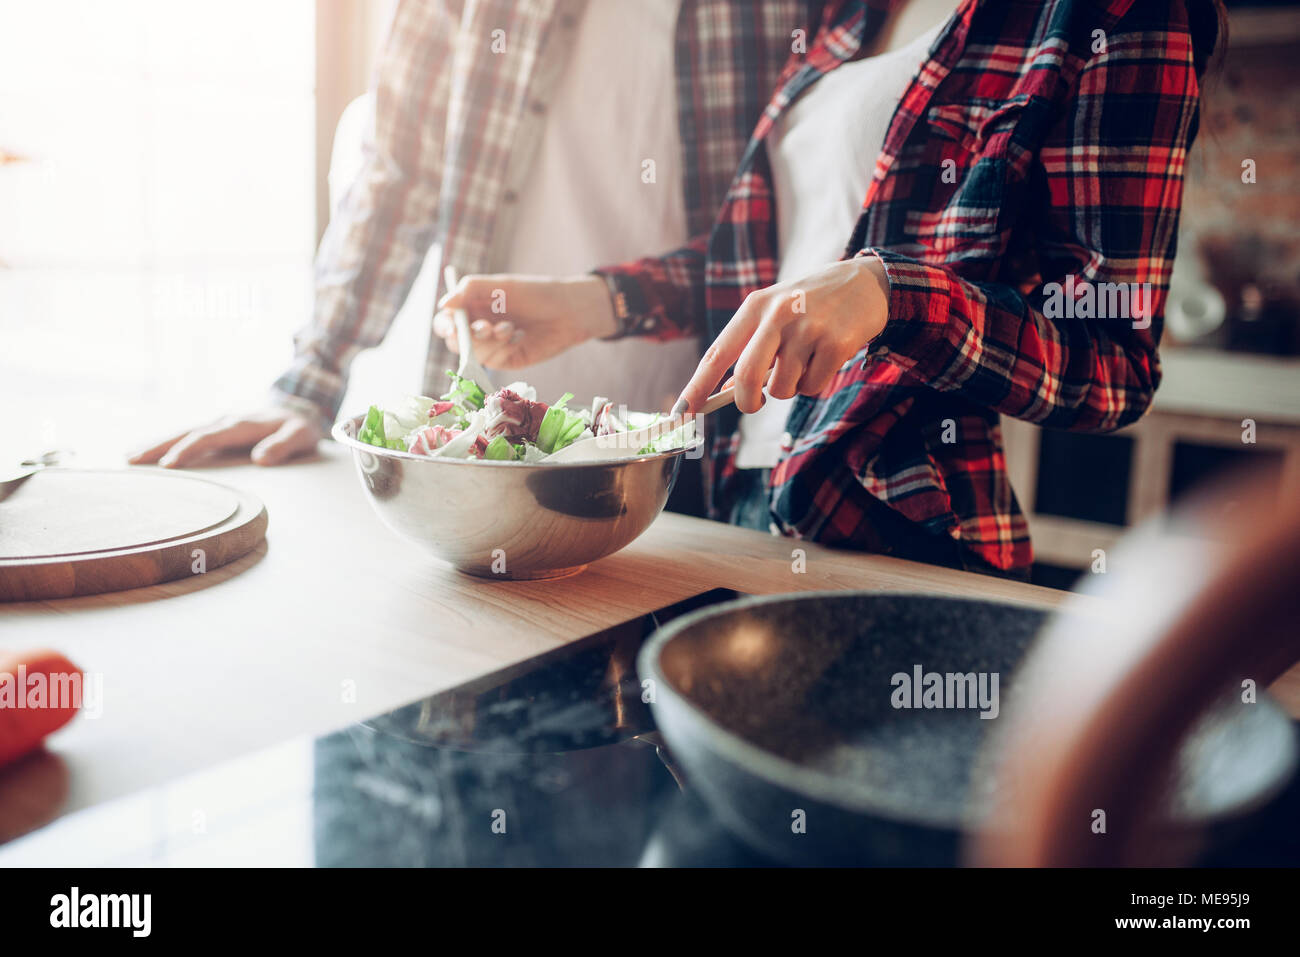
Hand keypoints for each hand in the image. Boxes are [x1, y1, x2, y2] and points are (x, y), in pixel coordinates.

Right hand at [128, 407, 321, 467]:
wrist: (300, 406)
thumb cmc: (301, 426)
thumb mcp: (301, 435)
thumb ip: (283, 446)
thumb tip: (260, 459)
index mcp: (242, 424)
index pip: (209, 437)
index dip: (189, 450)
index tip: (169, 465)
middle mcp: (225, 421)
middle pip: (187, 432)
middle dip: (159, 446)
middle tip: (131, 459)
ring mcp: (219, 423)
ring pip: (183, 432)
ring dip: (157, 443)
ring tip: (130, 456)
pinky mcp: (217, 427)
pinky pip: (189, 435)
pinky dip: (169, 442)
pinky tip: (151, 453)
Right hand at [434, 274, 616, 368]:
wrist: (570, 312)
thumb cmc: (537, 293)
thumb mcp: (502, 285)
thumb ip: (471, 290)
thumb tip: (444, 304)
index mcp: (474, 306)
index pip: (446, 320)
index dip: (445, 325)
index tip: (453, 326)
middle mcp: (479, 327)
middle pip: (455, 340)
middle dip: (468, 336)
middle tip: (485, 327)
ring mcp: (492, 346)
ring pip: (473, 352)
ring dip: (489, 340)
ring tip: (510, 327)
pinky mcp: (507, 360)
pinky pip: (493, 361)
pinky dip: (503, 348)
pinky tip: (520, 336)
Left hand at [673, 257, 888, 414]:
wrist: (864, 282)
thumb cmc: (811, 304)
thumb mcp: (775, 313)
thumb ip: (751, 347)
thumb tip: (725, 390)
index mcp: (755, 306)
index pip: (717, 353)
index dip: (697, 387)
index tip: (681, 412)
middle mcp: (778, 314)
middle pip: (746, 376)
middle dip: (747, 402)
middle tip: (754, 404)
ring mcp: (807, 329)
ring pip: (782, 388)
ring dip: (790, 388)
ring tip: (804, 362)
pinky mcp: (835, 344)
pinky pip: (812, 387)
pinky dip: (815, 384)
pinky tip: (826, 358)